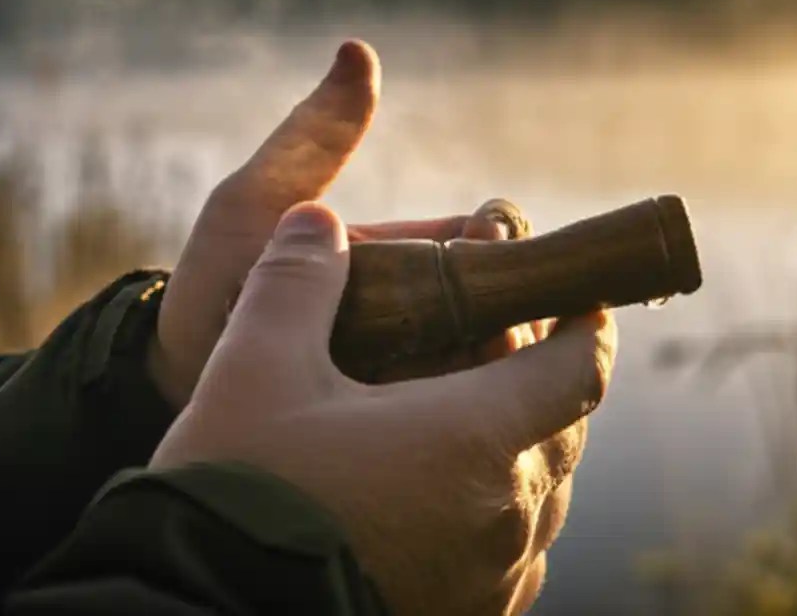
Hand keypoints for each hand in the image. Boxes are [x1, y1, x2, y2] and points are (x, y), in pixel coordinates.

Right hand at [151, 203, 615, 615]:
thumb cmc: (240, 489)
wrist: (207, 607)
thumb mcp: (254, 366)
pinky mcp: (465, 615)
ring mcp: (490, 575)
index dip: (589, 324)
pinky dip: (500, 513)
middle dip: (545, 379)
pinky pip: (514, 557)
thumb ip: (297, 282)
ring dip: (524, 448)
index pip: (578, 368)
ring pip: (541, 496)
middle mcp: (503, 513)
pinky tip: (457, 499)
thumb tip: (315, 221)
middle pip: (565, 428)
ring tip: (478, 417)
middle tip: (507, 346)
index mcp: (475, 437)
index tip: (584, 299)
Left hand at [152, 41, 472, 406]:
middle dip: (514, 303)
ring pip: (497, 370)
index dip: (498, 234)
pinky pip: (464, 424)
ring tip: (492, 374)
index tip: (488, 235)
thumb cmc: (209, 289)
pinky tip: (483, 420)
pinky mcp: (407, 438)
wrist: (171, 394)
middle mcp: (421, 322)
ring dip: (507, 367)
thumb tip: (359, 49)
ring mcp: (419, 384)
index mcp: (402, 266)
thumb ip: (310, 140)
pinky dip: (483, 417)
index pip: (483, 240)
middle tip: (500, 317)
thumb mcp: (254, 208)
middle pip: (504, 303)